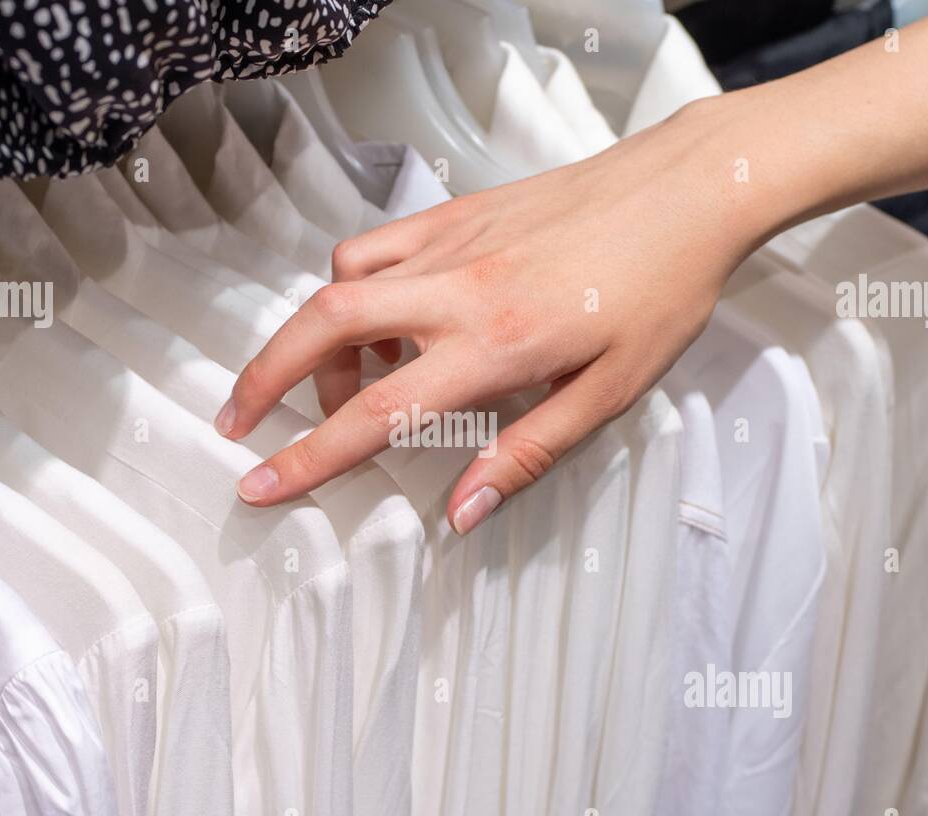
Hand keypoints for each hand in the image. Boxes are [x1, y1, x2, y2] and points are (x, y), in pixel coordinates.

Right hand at [217, 99, 775, 533]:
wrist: (688, 191)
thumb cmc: (660, 293)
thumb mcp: (607, 394)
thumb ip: (525, 454)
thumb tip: (462, 513)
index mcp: (494, 345)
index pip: (376, 415)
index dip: (308, 459)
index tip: (258, 485)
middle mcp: (456, 288)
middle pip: (323, 327)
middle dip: (265, 378)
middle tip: (240, 420)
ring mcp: (449, 240)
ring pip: (340, 281)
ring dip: (319, 337)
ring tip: (349, 381)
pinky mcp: (456, 211)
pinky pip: (376, 245)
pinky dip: (357, 284)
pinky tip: (391, 316)